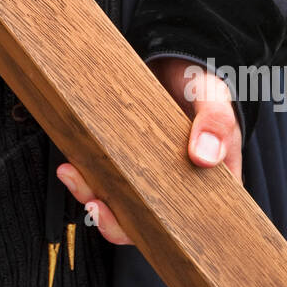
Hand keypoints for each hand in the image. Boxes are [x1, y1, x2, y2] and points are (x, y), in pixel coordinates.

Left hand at [57, 56, 242, 245]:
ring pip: (119, 198)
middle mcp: (173, 182)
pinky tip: (71, 163)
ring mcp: (144, 169)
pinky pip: (101, 172)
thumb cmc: (201, 82)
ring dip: (93, 194)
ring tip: (75, 176)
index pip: (188, 221)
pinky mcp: (119, 152)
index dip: (162, 231)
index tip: (138, 226)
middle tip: (97, 206)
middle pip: (146, 218)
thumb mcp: (214, 96)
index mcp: (207, 181)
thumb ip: (216, 122)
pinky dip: (84, 172)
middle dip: (117, 221)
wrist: (173, 56)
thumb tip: (204, 157)